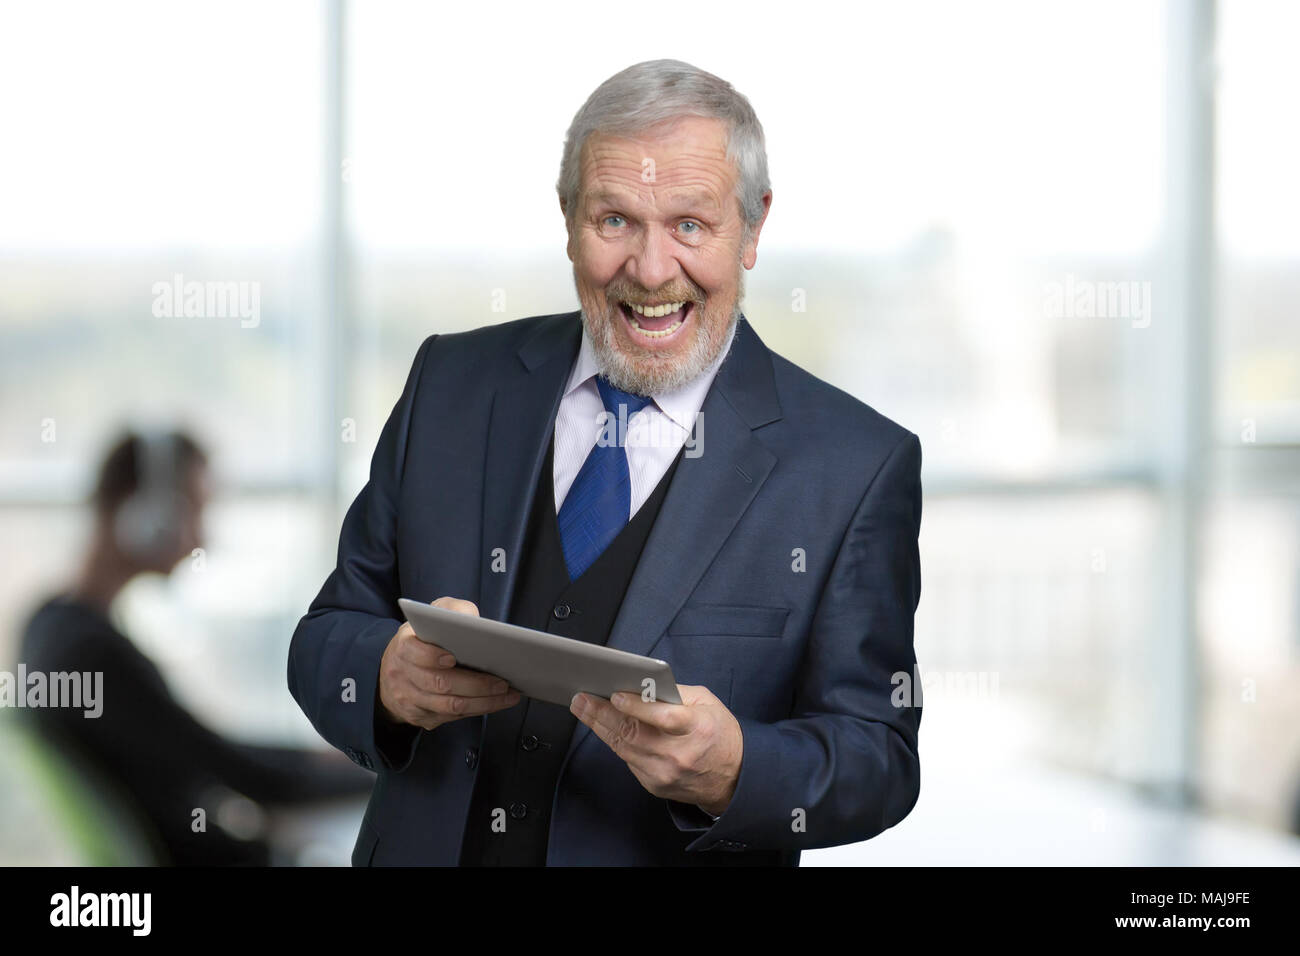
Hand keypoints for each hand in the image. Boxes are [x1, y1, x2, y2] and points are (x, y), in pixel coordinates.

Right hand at [378, 597, 520, 730]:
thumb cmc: (423, 637)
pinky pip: (451, 717)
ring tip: (508, 694)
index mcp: (403, 645)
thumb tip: (475, 622)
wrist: (396, 667)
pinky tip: (496, 702)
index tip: (451, 658)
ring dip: (482, 702)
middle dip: (475, 684)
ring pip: (448, 706)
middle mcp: (402, 674)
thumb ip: (453, 611)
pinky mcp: (421, 716)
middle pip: (439, 684)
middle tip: (502, 682)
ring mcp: (409, 698)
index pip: (411, 652)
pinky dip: (477, 710)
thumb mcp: (434, 615)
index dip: (430, 656)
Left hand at [570, 683, 742, 816]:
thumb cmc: (718, 734)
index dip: (638, 707)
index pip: (664, 718)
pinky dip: (614, 741)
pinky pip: (627, 759)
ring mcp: (664, 773)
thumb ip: (674, 693)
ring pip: (623, 747)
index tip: (615, 695)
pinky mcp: (654, 785)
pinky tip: (601, 725)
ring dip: (599, 726)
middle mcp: (679, 755)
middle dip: (602, 713)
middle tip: (582, 698)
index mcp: (697, 729)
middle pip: (634, 733)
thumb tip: (641, 683)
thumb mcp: (706, 703)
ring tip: (583, 707)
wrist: (732, 778)